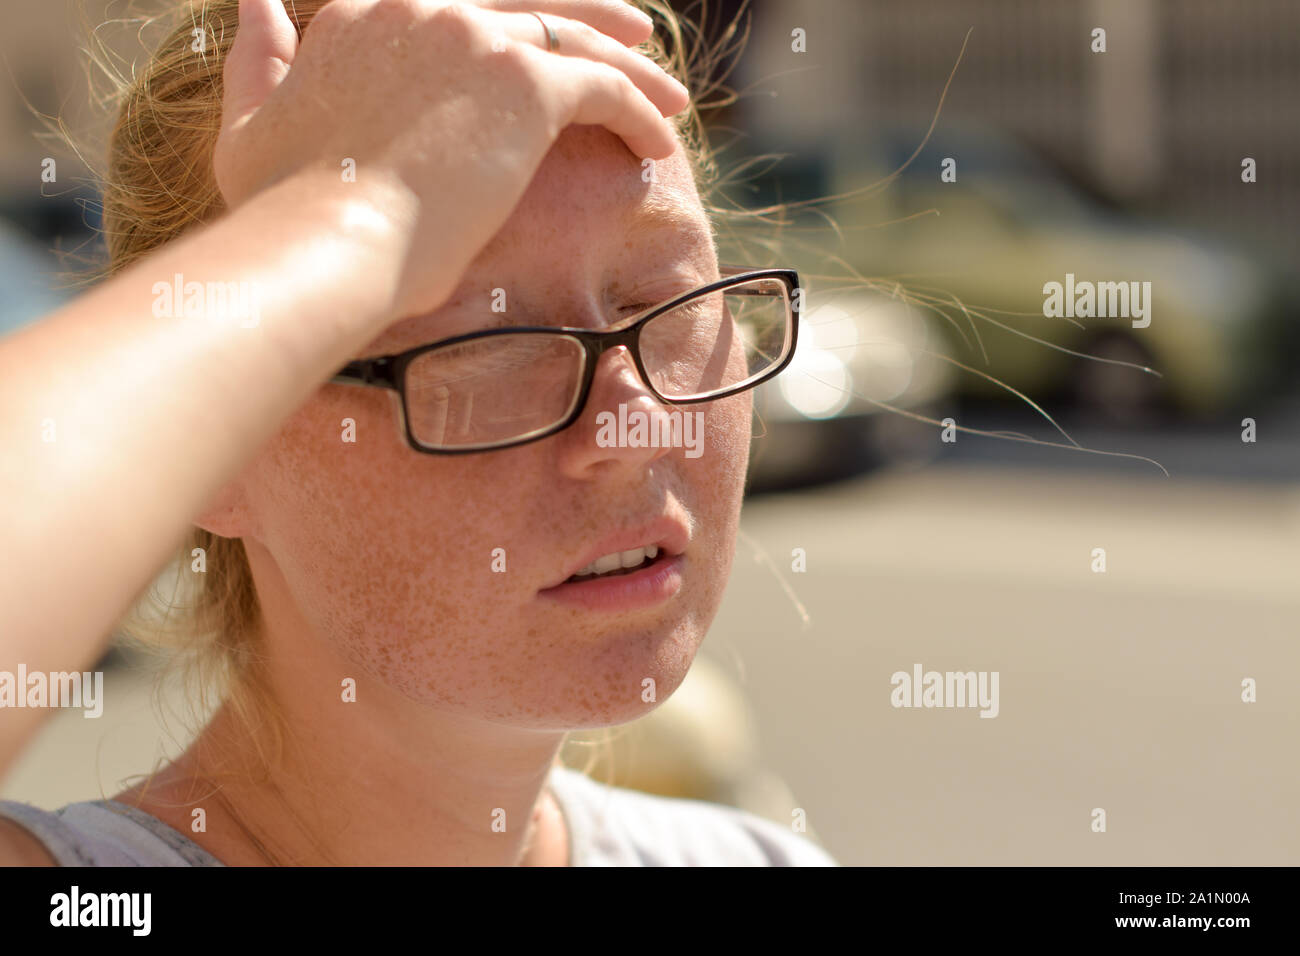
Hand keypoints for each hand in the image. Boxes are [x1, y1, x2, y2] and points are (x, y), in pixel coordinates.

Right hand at [213, 0, 689, 319]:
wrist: (325, 242)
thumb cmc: (281, 213)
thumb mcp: (247, 127)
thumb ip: (256, 60)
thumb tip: (256, 4)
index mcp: (363, 14)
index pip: (458, 3)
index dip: (509, 21)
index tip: (540, 46)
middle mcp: (421, 8)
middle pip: (529, 1)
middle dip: (590, 15)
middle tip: (636, 40)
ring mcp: (475, 37)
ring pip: (578, 38)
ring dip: (631, 67)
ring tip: (667, 98)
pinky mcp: (525, 83)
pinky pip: (606, 87)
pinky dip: (639, 111)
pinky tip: (660, 143)